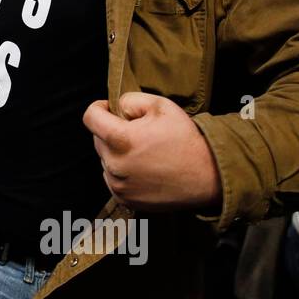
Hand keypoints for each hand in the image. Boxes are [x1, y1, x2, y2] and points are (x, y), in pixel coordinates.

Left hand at [82, 93, 221, 212]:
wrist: (208, 176)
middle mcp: (114, 164)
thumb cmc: (185, 138)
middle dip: (112, 131)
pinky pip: (112, 178)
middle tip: (138, 133)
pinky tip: (144, 168)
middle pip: (98, 139)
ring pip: (105, 159)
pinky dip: (122, 171)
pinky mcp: (124, 198)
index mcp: (120, 139)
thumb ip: (131, 100)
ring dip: (116, 152)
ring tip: (145, 152)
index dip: (99, 107)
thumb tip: (115, 107)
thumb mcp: (161, 105)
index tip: (110, 108)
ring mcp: (118, 184)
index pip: (90, 117)